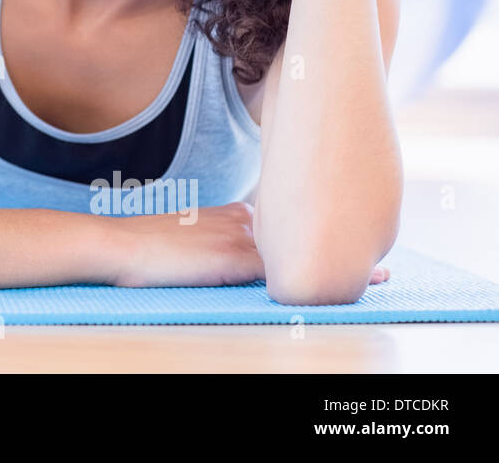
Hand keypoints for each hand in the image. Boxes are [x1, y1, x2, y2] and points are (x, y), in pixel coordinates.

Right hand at [109, 201, 391, 287]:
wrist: (118, 244)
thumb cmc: (140, 243)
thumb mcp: (181, 230)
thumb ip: (209, 233)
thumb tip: (217, 247)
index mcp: (231, 212)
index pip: (286, 216)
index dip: (319, 224)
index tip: (348, 228)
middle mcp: (243, 221)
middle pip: (304, 229)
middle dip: (343, 237)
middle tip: (383, 254)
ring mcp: (242, 240)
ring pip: (303, 251)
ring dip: (341, 264)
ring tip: (383, 277)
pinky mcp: (236, 262)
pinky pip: (285, 273)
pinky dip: (316, 279)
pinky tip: (343, 288)